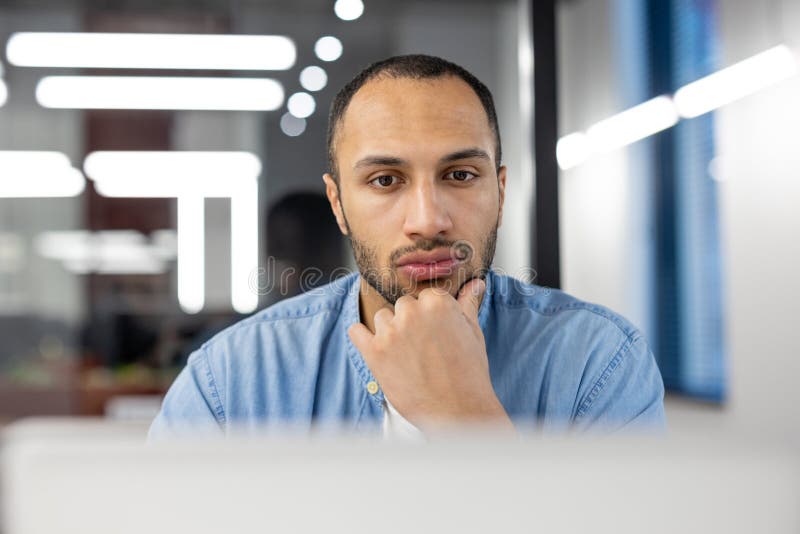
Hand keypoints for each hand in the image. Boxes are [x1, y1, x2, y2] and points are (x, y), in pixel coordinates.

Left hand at [348, 278, 513, 431]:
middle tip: (422, 347)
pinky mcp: (373, 352)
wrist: (457, 410)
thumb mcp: (473, 333)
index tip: (434, 332)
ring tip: (407, 356)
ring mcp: (390, 332)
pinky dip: (362, 337)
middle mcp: (411, 312)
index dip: (430, 315)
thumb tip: (474, 284)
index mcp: (437, 302)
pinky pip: (356, 331)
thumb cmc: (468, 373)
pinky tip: (375, 348)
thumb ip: (467, 304)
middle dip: (410, 322)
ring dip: (390, 331)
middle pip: (403, 306)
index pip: (425, 296)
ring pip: (382, 318)